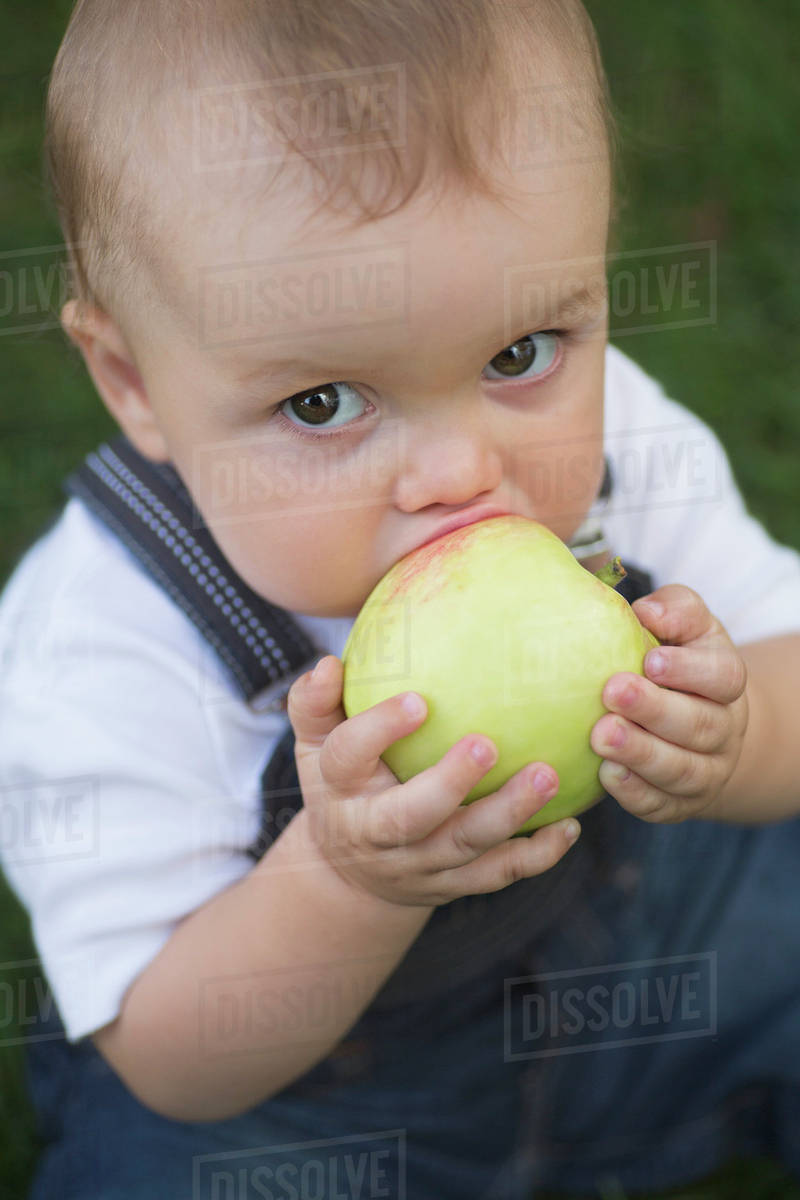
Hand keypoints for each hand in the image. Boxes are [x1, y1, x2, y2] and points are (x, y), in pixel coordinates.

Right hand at [286, 655, 580, 907]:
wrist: (351, 874)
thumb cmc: (341, 784)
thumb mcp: (315, 745)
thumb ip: (316, 703)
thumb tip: (329, 663)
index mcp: (339, 788)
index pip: (348, 758)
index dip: (379, 731)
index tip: (418, 700)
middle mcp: (376, 832)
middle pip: (409, 817)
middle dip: (450, 784)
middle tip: (488, 744)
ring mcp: (417, 864)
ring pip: (463, 846)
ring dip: (508, 815)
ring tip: (548, 776)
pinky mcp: (453, 885)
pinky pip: (498, 874)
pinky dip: (537, 854)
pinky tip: (570, 824)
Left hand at [590, 585, 748, 822]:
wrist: (699, 727)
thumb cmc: (676, 662)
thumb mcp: (687, 627)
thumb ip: (673, 611)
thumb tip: (646, 612)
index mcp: (726, 681)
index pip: (722, 677)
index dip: (689, 671)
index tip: (649, 659)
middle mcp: (723, 729)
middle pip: (699, 725)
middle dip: (654, 710)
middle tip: (612, 692)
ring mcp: (706, 771)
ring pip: (681, 770)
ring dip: (640, 754)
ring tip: (601, 736)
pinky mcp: (680, 804)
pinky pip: (661, 805)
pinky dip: (634, 793)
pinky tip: (606, 774)